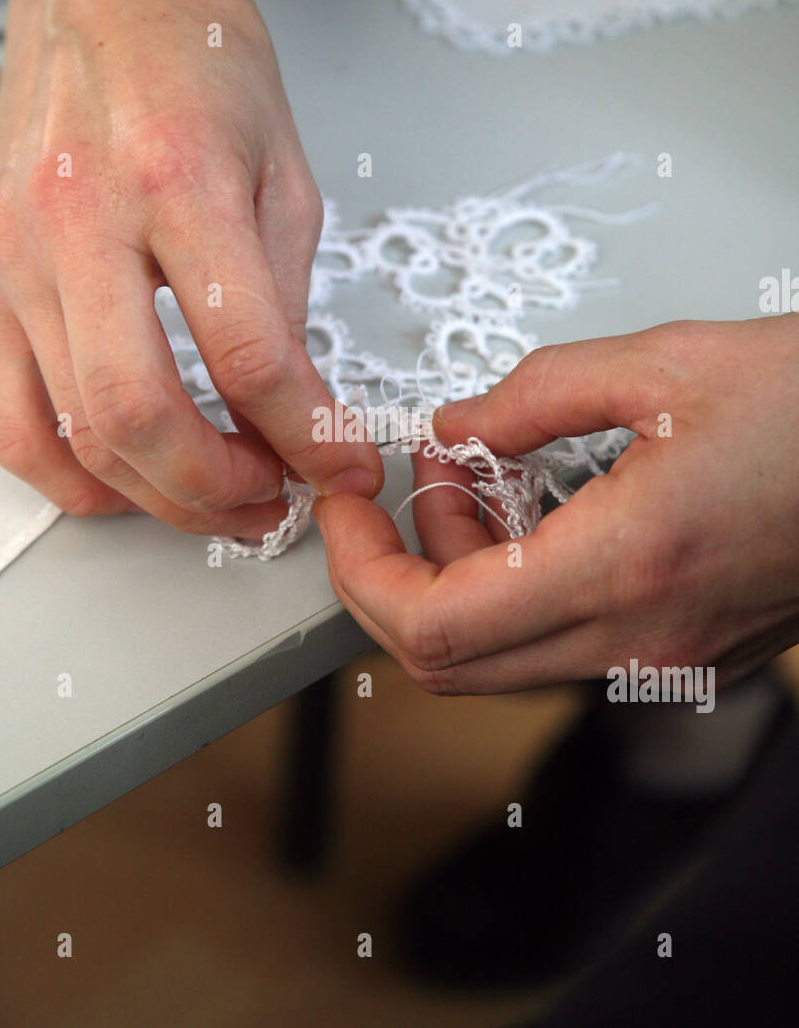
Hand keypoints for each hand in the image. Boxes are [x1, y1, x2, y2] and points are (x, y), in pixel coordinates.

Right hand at [0, 0, 381, 538]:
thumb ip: (286, 302)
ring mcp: (17, 257)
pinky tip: (130, 479)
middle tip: (274, 498)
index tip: (345, 465)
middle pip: (138, 414)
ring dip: (160, 494)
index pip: (249, 353)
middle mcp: (79, 219)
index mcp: (178, 178)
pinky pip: (12, 419)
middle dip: (221, 489)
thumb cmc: (200, 65)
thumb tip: (295, 416)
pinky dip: (73, 475)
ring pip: (75, 433)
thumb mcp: (284, 173)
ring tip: (220, 497)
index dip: (310, 436)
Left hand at [314, 316, 798, 693]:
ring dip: (462, 577)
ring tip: (490, 477)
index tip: (344, 515)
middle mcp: (639, 638)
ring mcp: (663, 662)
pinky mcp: (682, 658)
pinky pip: (559, 649)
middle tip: (422, 483)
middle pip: (448, 664)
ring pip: (500, 661)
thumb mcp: (661, 363)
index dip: (360, 574)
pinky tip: (543, 513)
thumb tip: (457, 429)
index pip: (434, 627)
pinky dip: (517, 591)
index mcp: (626, 564)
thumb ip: (532, 395)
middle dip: (402, 572)